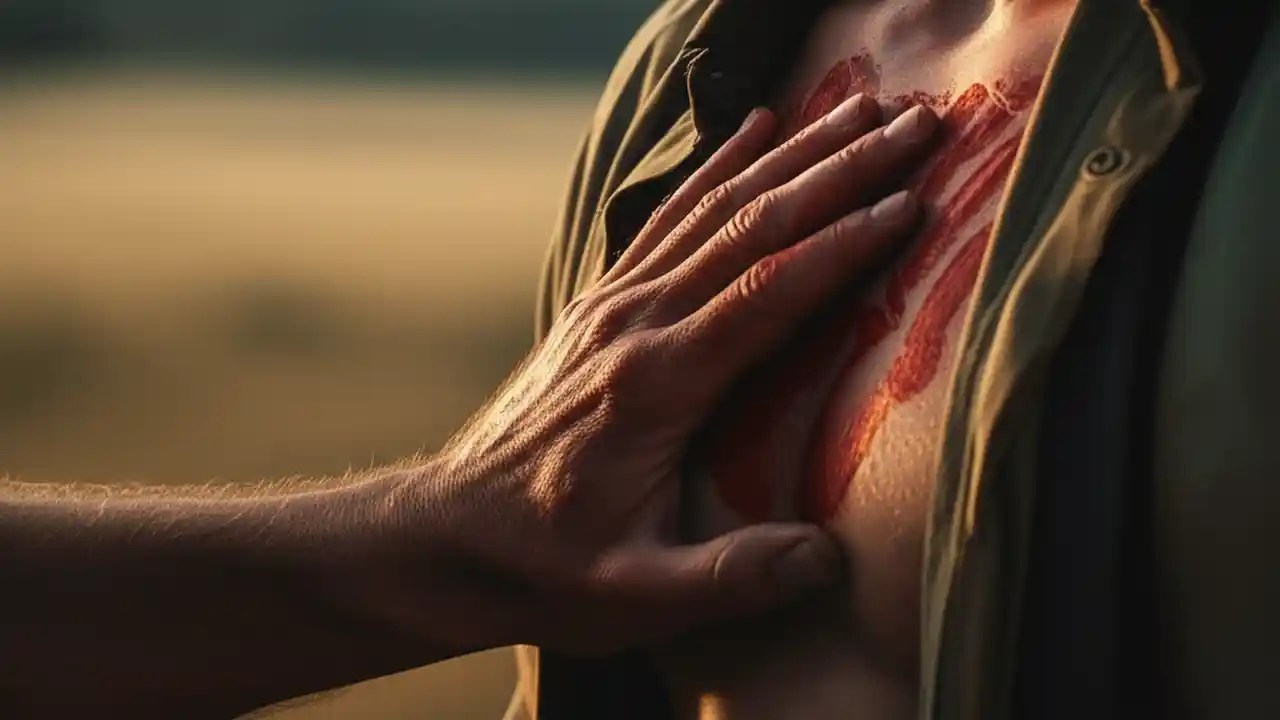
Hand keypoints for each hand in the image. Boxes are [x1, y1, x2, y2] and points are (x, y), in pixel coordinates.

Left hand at [361, 96, 939, 656]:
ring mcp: (613, 306)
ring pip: (714, 208)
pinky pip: (668, 219)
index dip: (842, 245)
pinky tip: (753, 128)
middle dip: (840, 171)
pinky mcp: (600, 305)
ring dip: (793, 154)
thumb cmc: (545, 569)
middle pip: (751, 226)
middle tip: (917, 126)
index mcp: (656, 386)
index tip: (911, 203)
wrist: (449, 538)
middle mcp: (635, 325)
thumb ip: (729, 578)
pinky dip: (718, 168)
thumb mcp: (634, 597)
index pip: (766, 291)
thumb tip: (826, 560)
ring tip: (860, 108)